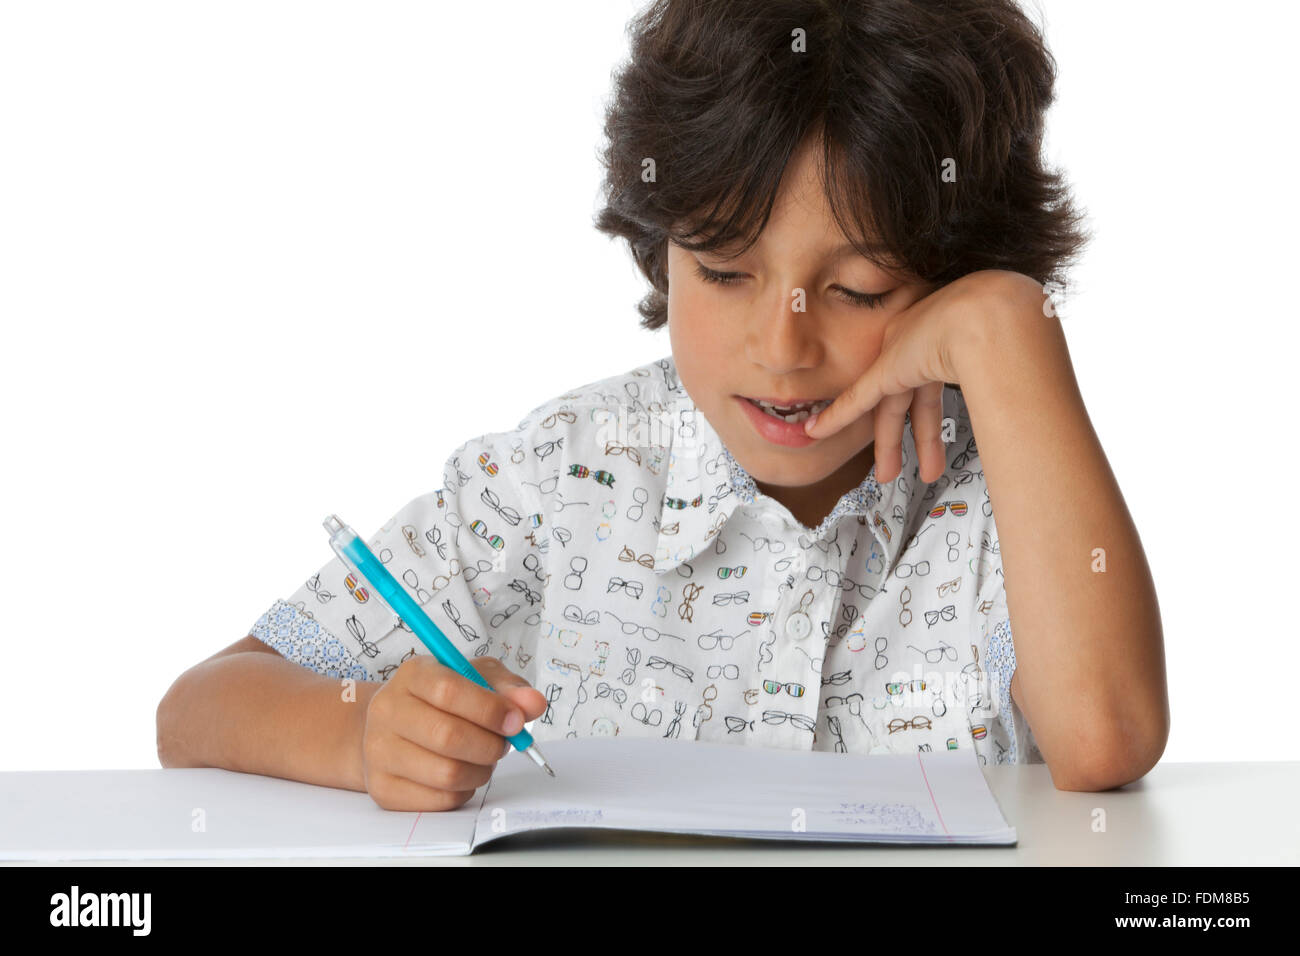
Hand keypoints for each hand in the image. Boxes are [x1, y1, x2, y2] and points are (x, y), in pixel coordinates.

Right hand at [360, 655, 546, 810]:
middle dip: (490, 745)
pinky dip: (465, 791)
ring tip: (484, 758)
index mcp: (412, 675)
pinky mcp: (383, 789)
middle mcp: (388, 710)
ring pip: (447, 773)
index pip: (449, 691)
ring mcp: (379, 752)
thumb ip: (508, 688)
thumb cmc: (442, 700)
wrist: (394, 728)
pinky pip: (441, 799)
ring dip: (482, 770)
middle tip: (502, 744)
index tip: (515, 721)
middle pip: (448, 736)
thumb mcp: (476, 678)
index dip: (490, 709)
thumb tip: (533, 704)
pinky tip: (463, 774)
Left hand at [802, 270, 1043, 483]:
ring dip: (889, 445)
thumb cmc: (1010, 333)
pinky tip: (815, 431)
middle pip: (911, 402)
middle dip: (913, 439)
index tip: (933, 443)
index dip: (929, 419)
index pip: (931, 389)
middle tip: (920, 471)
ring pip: (889, 410)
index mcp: (949, 342)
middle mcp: (922, 346)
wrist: (992, 315)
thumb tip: (1034, 413)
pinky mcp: (886, 369)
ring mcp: (903, 356)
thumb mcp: (1008, 362)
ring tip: (888, 477)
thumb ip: (1006, 388)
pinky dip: (836, 416)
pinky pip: (856, 399)